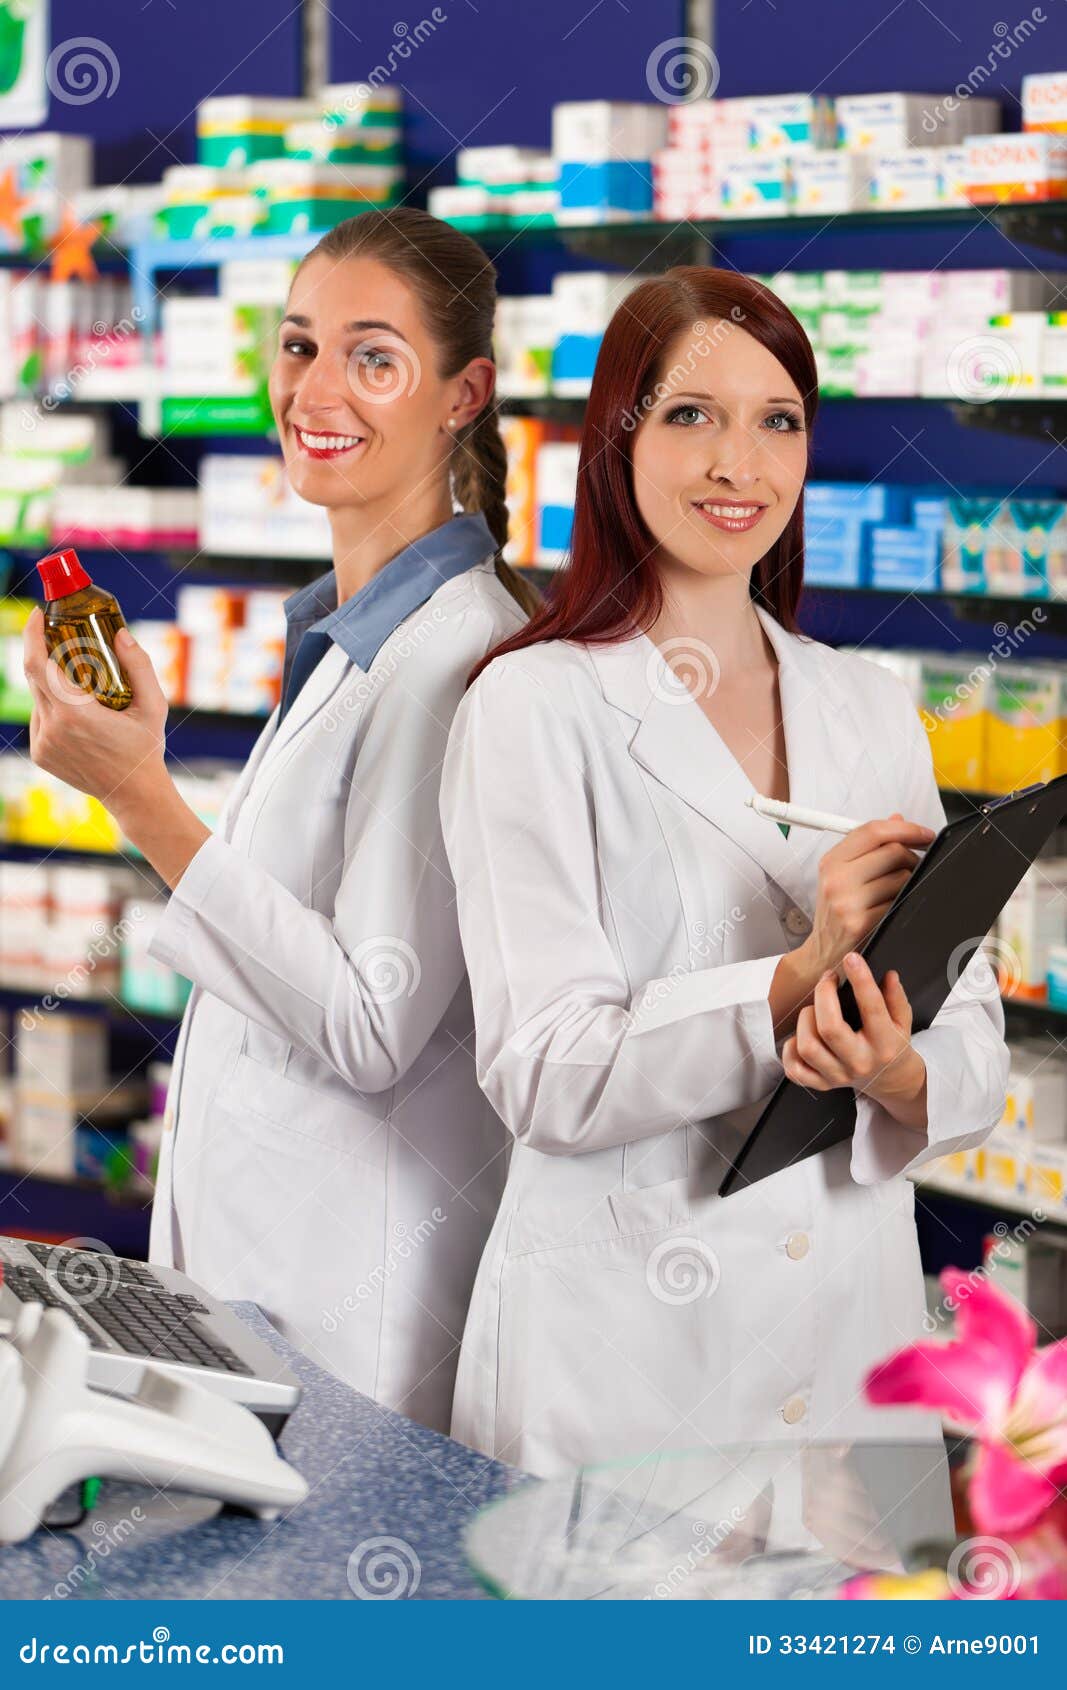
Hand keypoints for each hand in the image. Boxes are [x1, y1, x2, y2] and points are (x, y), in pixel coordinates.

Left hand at [23, 610, 169, 820]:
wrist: (134, 795)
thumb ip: (139, 666)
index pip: (37, 665)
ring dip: (53, 683)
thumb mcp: (153, 706)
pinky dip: (53, 707)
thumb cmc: (145, 750)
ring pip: (37, 697)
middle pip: (34, 676)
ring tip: (81, 686)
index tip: (37, 615)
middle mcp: (52, 728)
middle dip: (44, 652)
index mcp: (75, 714)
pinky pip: (39, 717)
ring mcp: (42, 743)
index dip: (31, 635)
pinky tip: (78, 714)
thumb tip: (121, 634)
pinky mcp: (40, 754)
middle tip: (62, 638)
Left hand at [781, 951, 927, 1127]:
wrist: (889, 1080)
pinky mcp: (822, 1083)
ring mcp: (838, 1075)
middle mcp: (860, 1062)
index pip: (872, 1009)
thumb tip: (889, 976)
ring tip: (814, 1009)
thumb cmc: (892, 1045)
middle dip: (823, 994)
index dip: (861, 980)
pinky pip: (795, 1068)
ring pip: (807, 1046)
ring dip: (806, 1019)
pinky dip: (790, 1048)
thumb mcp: (902, 1021)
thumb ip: (896, 998)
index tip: (851, 959)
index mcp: (884, 1045)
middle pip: (830, 1028)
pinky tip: (801, 1035)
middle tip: (827, 979)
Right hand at [801, 813, 935, 977]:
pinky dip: (903, 902)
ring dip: (910, 882)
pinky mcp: (860, 922)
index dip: (906, 829)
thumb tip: (897, 820)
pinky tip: (894, 907)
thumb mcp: (843, 875)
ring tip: (900, 890)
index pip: (873, 831)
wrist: (823, 952)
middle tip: (913, 865)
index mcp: (831, 861)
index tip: (924, 834)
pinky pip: (899, 902)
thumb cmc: (836, 912)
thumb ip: (869, 847)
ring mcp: (847, 901)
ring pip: (901, 877)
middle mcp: (836, 879)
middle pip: (892, 851)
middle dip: (912, 857)